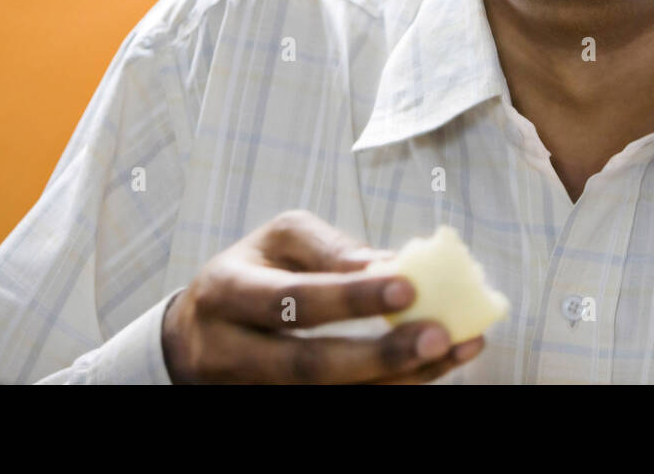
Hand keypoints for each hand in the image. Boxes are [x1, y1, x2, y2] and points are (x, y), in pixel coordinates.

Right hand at [161, 209, 485, 382]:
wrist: (197, 337)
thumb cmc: (252, 272)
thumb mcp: (277, 241)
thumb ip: (328, 248)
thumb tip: (387, 265)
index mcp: (227, 293)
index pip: (290, 301)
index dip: (348, 297)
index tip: (408, 284)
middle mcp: (231, 353)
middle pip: (306, 368)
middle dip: (379, 356)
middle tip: (441, 335)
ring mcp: (251, 394)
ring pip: (329, 399)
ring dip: (400, 380)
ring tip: (456, 350)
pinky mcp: (274, 412)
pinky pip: (336, 410)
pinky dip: (391, 391)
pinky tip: (432, 369)